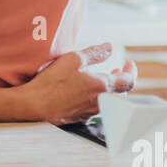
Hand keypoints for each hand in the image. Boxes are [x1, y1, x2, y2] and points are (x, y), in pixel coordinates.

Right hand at [22, 42, 137, 124]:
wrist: (35, 104)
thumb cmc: (53, 81)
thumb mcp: (74, 59)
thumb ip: (95, 53)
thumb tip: (109, 47)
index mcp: (102, 87)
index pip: (128, 81)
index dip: (131, 71)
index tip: (129, 64)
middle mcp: (100, 103)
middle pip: (120, 93)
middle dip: (121, 79)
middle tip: (117, 69)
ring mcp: (90, 113)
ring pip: (107, 101)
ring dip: (107, 89)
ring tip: (99, 79)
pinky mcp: (80, 119)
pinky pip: (94, 109)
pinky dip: (95, 98)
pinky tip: (84, 92)